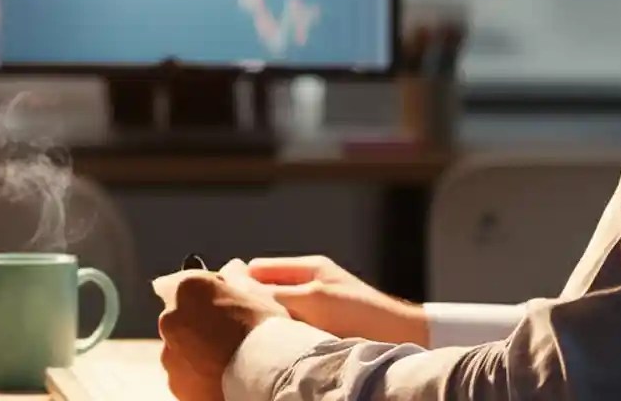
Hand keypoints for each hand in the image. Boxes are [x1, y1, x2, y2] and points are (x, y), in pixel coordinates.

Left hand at [156, 260, 287, 400]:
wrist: (266, 380)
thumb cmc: (265, 331)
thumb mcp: (259, 294)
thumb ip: (237, 278)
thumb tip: (232, 269)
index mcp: (187, 290)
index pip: (170, 283)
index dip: (193, 292)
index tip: (211, 298)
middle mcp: (170, 320)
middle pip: (177, 318)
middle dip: (196, 323)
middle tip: (228, 331)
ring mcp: (170, 355)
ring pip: (181, 348)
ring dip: (197, 350)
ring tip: (229, 358)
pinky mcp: (176, 385)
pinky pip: (186, 374)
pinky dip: (200, 373)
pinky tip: (224, 375)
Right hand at [247, 255, 429, 346]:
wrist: (399, 341)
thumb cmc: (362, 313)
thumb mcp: (313, 299)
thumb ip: (273, 292)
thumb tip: (234, 285)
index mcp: (307, 269)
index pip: (255, 269)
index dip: (237, 283)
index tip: (220, 300)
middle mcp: (307, 287)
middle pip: (260, 293)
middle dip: (248, 306)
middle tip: (233, 325)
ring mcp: (311, 311)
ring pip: (270, 315)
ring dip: (263, 326)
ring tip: (255, 340)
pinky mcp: (316, 333)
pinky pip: (284, 333)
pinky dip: (276, 341)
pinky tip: (274, 351)